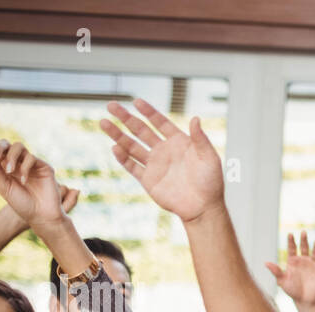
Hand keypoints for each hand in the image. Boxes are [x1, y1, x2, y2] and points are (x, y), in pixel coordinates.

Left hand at [0, 138, 66, 228]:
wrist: (41, 216)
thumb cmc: (22, 204)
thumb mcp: (4, 187)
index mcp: (8, 167)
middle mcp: (19, 163)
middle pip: (8, 144)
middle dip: (0, 147)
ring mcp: (32, 164)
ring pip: (19, 147)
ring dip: (11, 156)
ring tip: (9, 171)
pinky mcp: (44, 167)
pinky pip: (31, 158)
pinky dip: (24, 168)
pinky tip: (24, 181)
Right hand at [100, 98, 224, 221]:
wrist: (203, 207)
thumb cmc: (211, 183)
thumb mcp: (209, 157)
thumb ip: (200, 138)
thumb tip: (195, 118)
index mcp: (178, 142)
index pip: (160, 123)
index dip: (148, 112)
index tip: (136, 101)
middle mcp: (164, 151)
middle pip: (141, 130)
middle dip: (126, 118)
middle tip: (111, 105)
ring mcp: (155, 165)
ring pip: (132, 146)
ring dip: (118, 135)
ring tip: (104, 122)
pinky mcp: (148, 180)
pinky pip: (132, 167)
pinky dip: (123, 158)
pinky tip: (115, 147)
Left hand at [266, 230, 314, 305]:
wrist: (303, 300)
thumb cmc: (291, 290)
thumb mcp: (282, 281)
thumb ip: (276, 271)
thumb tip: (265, 263)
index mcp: (293, 260)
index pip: (292, 248)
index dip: (291, 241)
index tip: (290, 234)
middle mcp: (303, 260)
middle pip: (304, 247)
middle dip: (304, 239)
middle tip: (303, 232)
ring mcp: (312, 265)